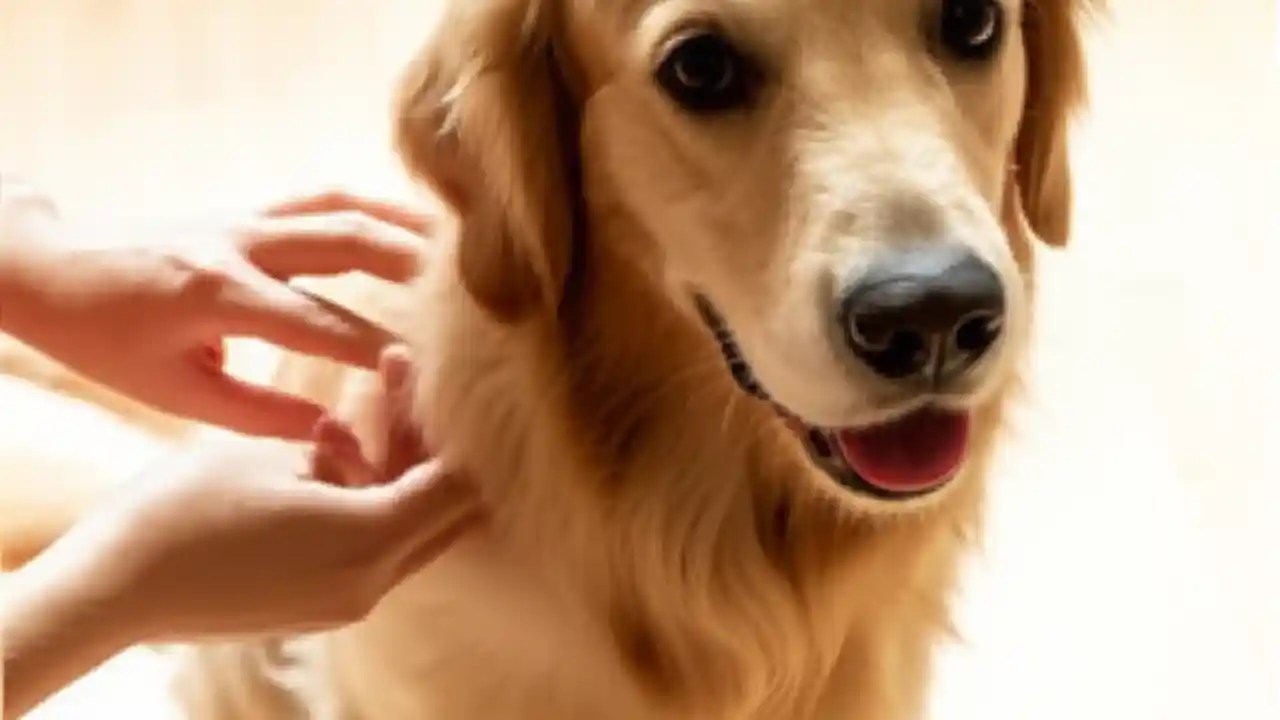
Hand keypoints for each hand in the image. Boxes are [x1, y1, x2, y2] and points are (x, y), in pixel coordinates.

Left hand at [0, 190, 430, 438]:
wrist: (48, 268)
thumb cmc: (103, 339)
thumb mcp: (174, 391)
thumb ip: (261, 413)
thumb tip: (338, 428)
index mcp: (219, 295)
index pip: (324, 323)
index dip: (384, 351)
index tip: (438, 374)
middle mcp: (240, 244)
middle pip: (350, 244)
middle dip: (416, 272)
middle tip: (472, 301)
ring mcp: (244, 218)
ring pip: (341, 211)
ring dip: (404, 229)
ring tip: (461, 251)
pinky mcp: (245, 210)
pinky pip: (319, 199)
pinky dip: (368, 208)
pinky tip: (407, 225)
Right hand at [18, 346, 480, 642]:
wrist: (109, 586)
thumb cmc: (185, 509)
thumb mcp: (276, 457)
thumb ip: (353, 450)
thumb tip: (385, 443)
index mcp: (371, 542)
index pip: (458, 485)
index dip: (452, 424)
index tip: (433, 374)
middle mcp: (370, 584)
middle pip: (442, 509)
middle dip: (429, 441)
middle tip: (400, 377)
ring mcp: (344, 600)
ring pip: (403, 525)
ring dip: (389, 466)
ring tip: (345, 408)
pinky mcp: (316, 603)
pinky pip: (364, 543)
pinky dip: (359, 498)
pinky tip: (319, 445)